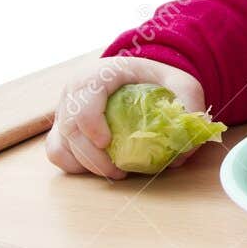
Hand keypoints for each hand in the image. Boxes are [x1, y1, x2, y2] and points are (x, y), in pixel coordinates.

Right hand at [44, 55, 208, 179]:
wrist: (136, 75)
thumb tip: (187, 145)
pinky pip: (57, 152)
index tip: (108, 143)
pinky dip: (74, 165)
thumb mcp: (181, 81)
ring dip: (85, 164)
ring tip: (114, 172)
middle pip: (69, 128)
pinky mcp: (63, 128)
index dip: (91, 126)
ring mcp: (65, 111)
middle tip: (118, 171)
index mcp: (99, 75)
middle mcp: (75, 92)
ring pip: (60, 144)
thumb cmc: (155, 78)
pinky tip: (99, 169)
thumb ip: (189, 102)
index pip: (83, 103)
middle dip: (92, 156)